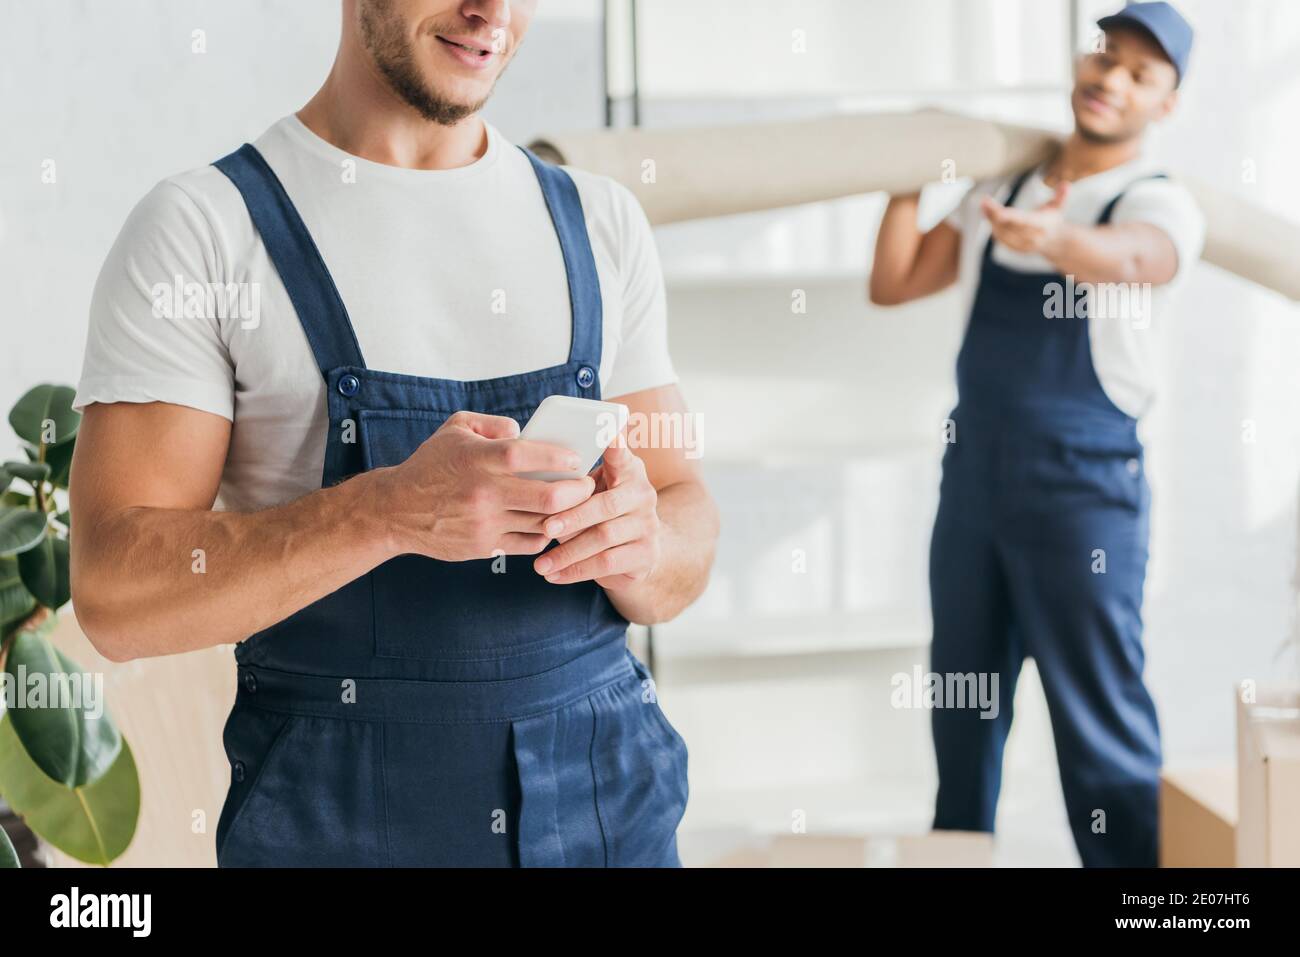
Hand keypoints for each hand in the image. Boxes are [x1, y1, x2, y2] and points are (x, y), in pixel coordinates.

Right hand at [375, 411, 594, 561]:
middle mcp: (485, 492)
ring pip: (543, 523)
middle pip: (549, 497)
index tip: (576, 459)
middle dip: (578, 492)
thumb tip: (525, 432)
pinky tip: (548, 523)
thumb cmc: (431, 465)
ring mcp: (485, 522)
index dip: (560, 457)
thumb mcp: (456, 428)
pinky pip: (529, 544)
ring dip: (566, 515)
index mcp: (479, 458)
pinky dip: (545, 534)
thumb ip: (494, 423)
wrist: (396, 510)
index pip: (529, 455)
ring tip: (575, 505)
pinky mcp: (484, 546)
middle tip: (587, 486)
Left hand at [531, 440, 659, 589]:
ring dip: (568, 552)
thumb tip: (538, 489)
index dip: (615, 446)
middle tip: (546, 527)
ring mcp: (648, 525)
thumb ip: (573, 484)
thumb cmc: (600, 512)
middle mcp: (643, 494)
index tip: (609, 431)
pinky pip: (607, 563)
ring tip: (541, 564)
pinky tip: (554, 576)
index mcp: (628, 470)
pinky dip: (577, 571)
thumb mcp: (591, 491)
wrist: (637, 549)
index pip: (621, 455)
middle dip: (573, 517)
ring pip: (604, 538)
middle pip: (605, 505)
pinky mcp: (647, 554)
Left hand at [981, 181, 1068, 256]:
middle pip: (1009, 226)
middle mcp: (1031, 238)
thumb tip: (1066, 184)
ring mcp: (1022, 245)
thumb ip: (1061, 196)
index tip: (998, 212)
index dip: (1010, 217)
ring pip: (1002, 233)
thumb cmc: (1052, 219)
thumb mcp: (1058, 206)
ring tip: (984, 205)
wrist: (1054, 241)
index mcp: (1042, 226)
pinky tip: (987, 214)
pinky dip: (993, 226)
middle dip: (995, 214)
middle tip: (984, 202)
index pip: (1023, 221)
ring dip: (991, 219)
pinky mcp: (1015, 248)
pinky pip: (1000, 238)